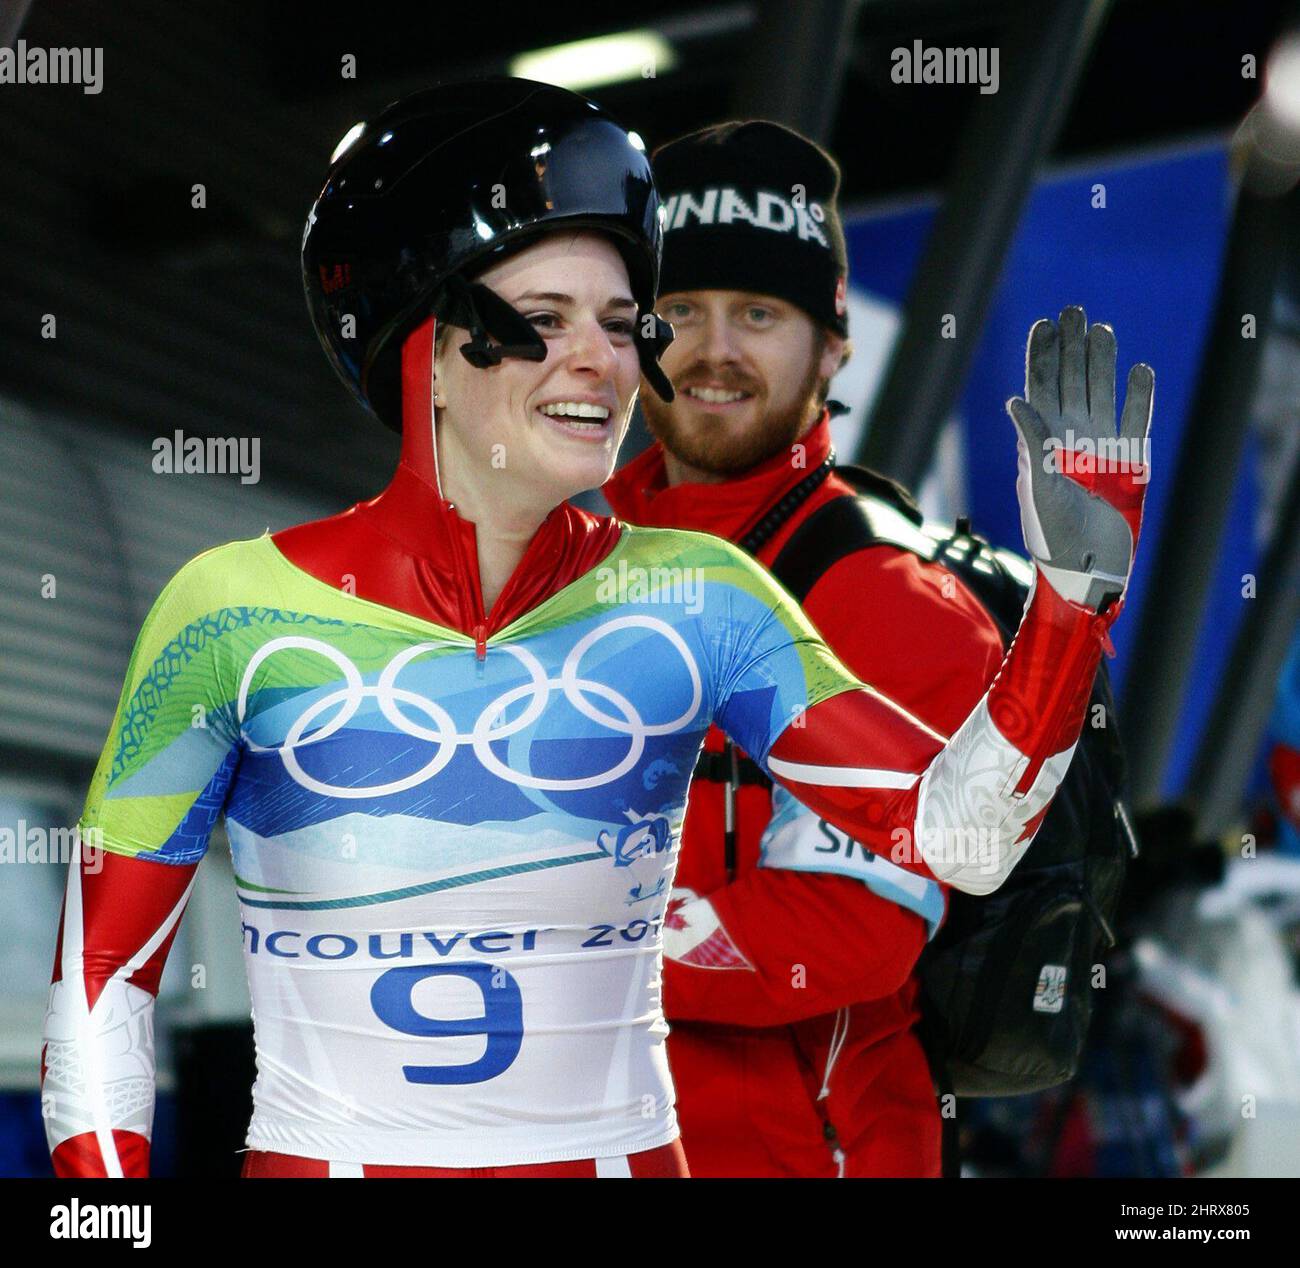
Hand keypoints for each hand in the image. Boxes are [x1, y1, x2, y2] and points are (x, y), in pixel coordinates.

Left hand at [1007, 306, 1152, 612]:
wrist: (1087, 570)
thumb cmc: (1053, 535)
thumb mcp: (1038, 486)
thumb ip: (1032, 442)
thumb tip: (1015, 400)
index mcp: (1040, 442)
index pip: (1039, 388)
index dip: (1041, 356)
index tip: (1044, 323)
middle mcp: (1069, 438)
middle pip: (1071, 382)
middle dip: (1071, 348)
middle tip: (1073, 310)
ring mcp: (1100, 447)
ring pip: (1102, 393)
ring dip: (1102, 362)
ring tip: (1100, 329)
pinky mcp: (1130, 462)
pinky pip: (1135, 421)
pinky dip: (1139, 396)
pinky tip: (1138, 369)